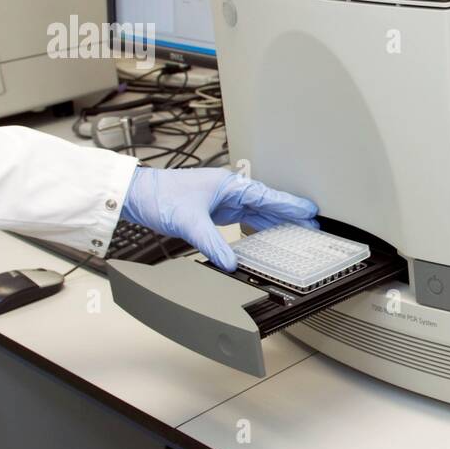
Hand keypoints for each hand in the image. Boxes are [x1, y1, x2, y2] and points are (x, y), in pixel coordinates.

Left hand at [121, 167, 317, 270]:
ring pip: (257, 212)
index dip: (291, 205)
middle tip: (312, 226)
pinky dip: (258, 227)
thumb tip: (230, 263)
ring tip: (297, 232)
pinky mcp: (215, 210)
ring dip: (277, 221)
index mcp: (228, 185)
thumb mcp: (188, 222)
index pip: (267, 196)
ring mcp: (223, 200)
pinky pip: (244, 219)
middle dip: (290, 215)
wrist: (137, 195)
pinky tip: (267, 235)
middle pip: (267, 204)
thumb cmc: (159, 197)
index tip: (311, 210)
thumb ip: (211, 243)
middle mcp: (229, 191)